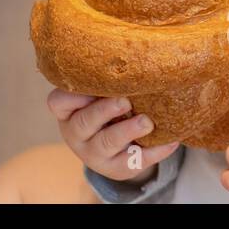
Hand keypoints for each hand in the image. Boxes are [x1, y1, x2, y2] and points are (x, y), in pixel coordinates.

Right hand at [47, 88, 179, 183]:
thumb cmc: (105, 110)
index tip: (92, 84)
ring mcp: (94, 155)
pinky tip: (170, 140)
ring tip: (147, 122)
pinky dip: (155, 151)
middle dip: (104, 111)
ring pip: (107, 143)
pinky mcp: (117, 169)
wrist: (116, 148)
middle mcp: (76, 135)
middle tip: (125, 101)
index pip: (57, 102)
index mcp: (68, 113)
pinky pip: (135, 161)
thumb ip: (103, 83)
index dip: (70, 95)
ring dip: (127, 131)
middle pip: (84, 123)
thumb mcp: (96, 97)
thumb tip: (133, 59)